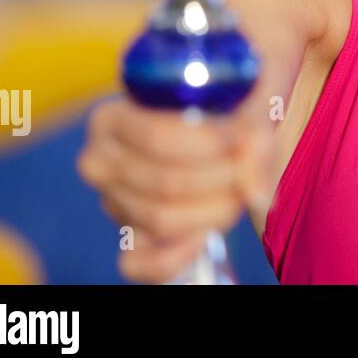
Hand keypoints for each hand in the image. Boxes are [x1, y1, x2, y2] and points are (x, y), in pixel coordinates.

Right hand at [76, 97, 274, 282]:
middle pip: (165, 183)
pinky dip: (176, 256)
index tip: (241, 136)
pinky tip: (204, 236)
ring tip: (242, 184)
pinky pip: (141, 264)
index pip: (157, 139)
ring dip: (217, 207)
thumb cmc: (234, 93)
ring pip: (163, 220)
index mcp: (111, 117)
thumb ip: (255, 134)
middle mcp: (99, 161)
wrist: (234, 110)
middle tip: (251, 162)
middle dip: (222, 177)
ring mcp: (112, 203)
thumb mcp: (249, 95)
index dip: (206, 143)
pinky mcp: (131, 237)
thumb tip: (258, 195)